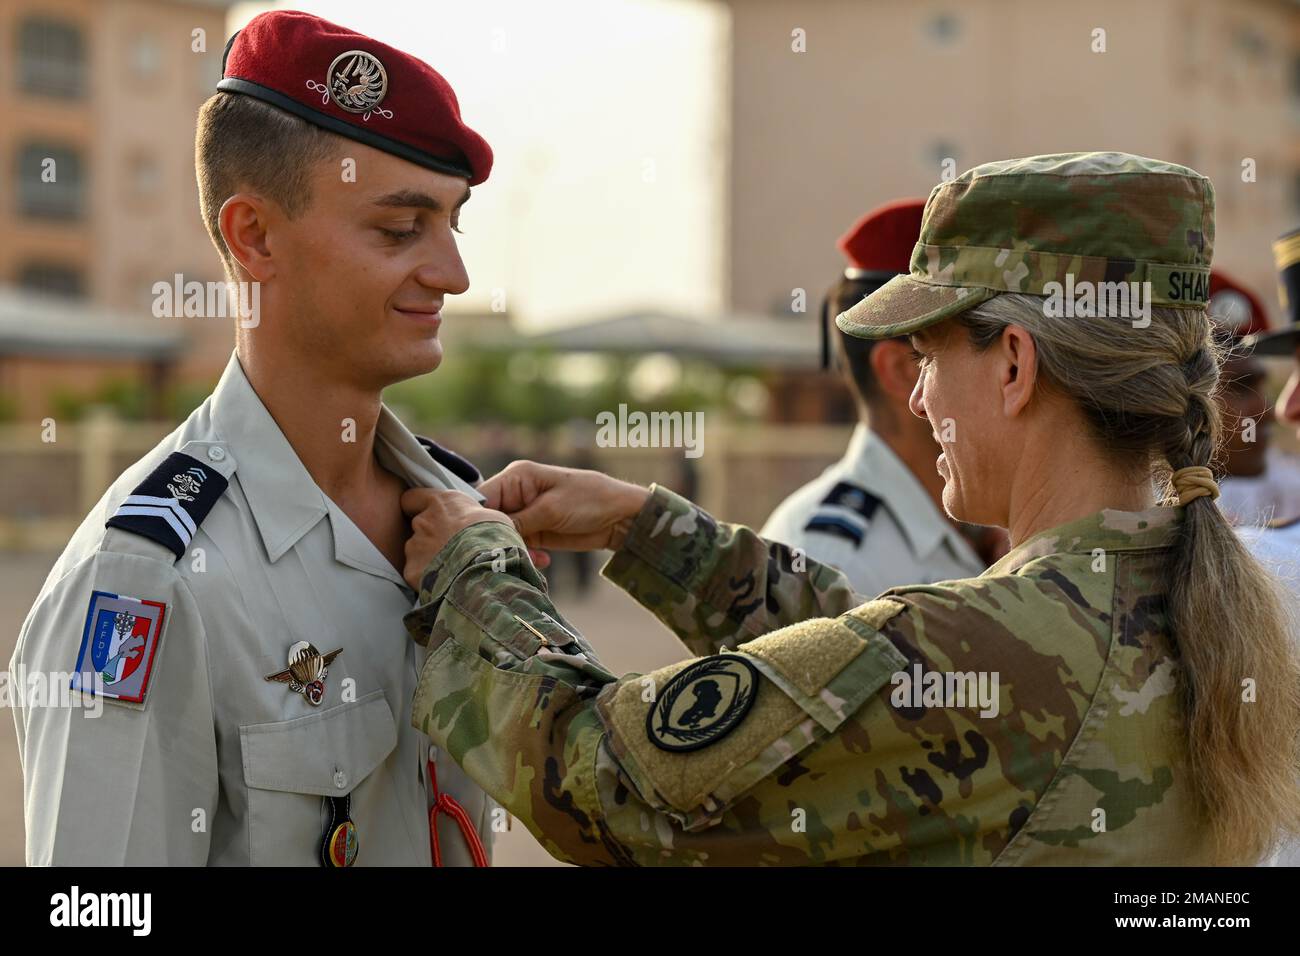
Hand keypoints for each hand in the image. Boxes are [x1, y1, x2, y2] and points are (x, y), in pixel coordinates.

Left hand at [400, 489, 513, 589]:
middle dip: (430, 536)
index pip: (412, 498)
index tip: (428, 515)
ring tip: (452, 568)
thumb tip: (475, 523)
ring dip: (429, 557)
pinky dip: (427, 577)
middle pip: (418, 527)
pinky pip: (417, 573)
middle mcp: (423, 521)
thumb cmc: (493, 541)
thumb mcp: (492, 518)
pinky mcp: (413, 571)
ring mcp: (414, 547)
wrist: (484, 571)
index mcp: (441, 503)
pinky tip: (445, 581)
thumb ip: (471, 516)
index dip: (417, 506)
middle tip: (451, 548)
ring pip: (417, 551)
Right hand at [480, 460, 650, 551]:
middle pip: (490, 519)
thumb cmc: (590, 500)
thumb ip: (518, 522)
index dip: (476, 519)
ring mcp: (526, 513)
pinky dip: (527, 555)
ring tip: (530, 560)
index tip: (478, 541)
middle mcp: (517, 493)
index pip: (482, 497)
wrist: (621, 517)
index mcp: (517, 477)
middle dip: (496, 538)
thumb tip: (488, 532)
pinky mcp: (536, 531)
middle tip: (504, 556)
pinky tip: (543, 561)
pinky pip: (520, 545)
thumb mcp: (551, 510)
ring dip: (514, 550)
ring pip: (504, 536)